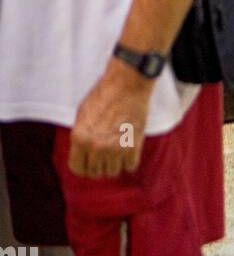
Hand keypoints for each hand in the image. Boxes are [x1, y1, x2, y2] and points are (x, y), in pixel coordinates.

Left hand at [68, 58, 153, 177]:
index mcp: (79, 138)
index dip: (84, 165)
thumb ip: (81, 136)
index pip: (77, 168)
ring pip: (113, 171)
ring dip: (116, 162)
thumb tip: (82, 154)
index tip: (91, 160)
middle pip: (96, 172)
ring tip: (119, 145)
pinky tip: (130, 145)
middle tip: (108, 149)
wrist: (129, 82)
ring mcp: (115, 148)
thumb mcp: (83, 114)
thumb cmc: (105, 94)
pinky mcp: (133, 146)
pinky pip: (130, 166)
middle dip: (101, 163)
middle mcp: (95, 146)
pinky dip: (131, 159)